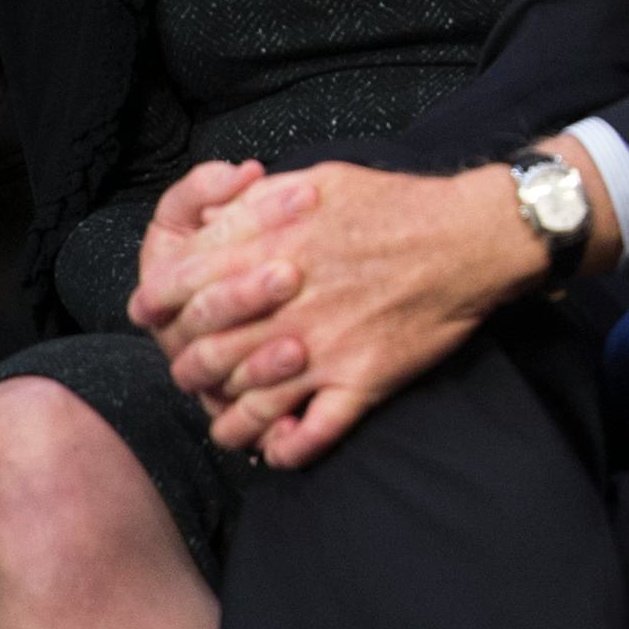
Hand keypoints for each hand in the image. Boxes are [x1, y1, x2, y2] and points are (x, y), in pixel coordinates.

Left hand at [130, 161, 548, 466]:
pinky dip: (286, 449)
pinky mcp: (360, 382)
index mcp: (267, 249)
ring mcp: (321, 349)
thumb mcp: (316, 180)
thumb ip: (254, 203)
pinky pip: (309, 436)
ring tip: (230, 418)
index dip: (157, 307)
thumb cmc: (397, 204)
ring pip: (245, 406)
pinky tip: (279, 446)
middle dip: (190, 369)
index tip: (157, 317)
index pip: (178, 289)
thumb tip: (207, 223)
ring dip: (228, 418)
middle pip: (202, 356)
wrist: (472, 236)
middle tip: (197, 371)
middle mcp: (285, 305)